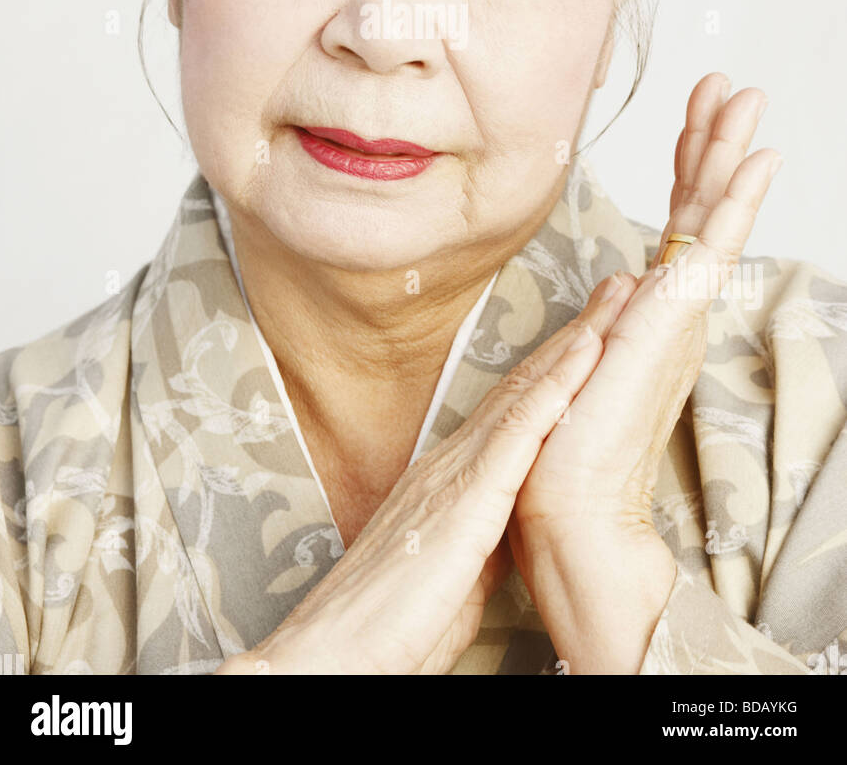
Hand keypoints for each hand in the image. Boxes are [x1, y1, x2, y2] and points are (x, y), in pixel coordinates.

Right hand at [214, 306, 607, 674]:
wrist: (338, 650)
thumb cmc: (390, 623)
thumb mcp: (451, 570)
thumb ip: (480, 536)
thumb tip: (506, 526)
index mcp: (448, 481)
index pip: (510, 413)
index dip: (551, 373)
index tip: (588, 338)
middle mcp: (450, 462)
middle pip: (521, 389)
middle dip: (570, 342)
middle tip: (610, 299)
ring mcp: (455, 472)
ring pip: (524, 394)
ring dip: (572, 348)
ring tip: (610, 308)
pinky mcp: (466, 496)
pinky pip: (518, 430)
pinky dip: (554, 388)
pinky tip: (582, 358)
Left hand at [507, 72, 781, 671]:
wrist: (570, 517)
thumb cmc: (569, 456)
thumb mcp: (584, 367)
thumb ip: (608, 321)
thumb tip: (622, 280)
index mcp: (650, 313)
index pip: (674, 223)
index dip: (686, 165)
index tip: (697, 110)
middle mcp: (671, 309)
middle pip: (698, 209)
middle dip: (714, 143)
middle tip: (734, 86)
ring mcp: (678, 316)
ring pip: (710, 217)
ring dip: (731, 155)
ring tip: (751, 100)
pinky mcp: (674, 326)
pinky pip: (711, 252)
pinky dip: (736, 203)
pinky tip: (756, 164)